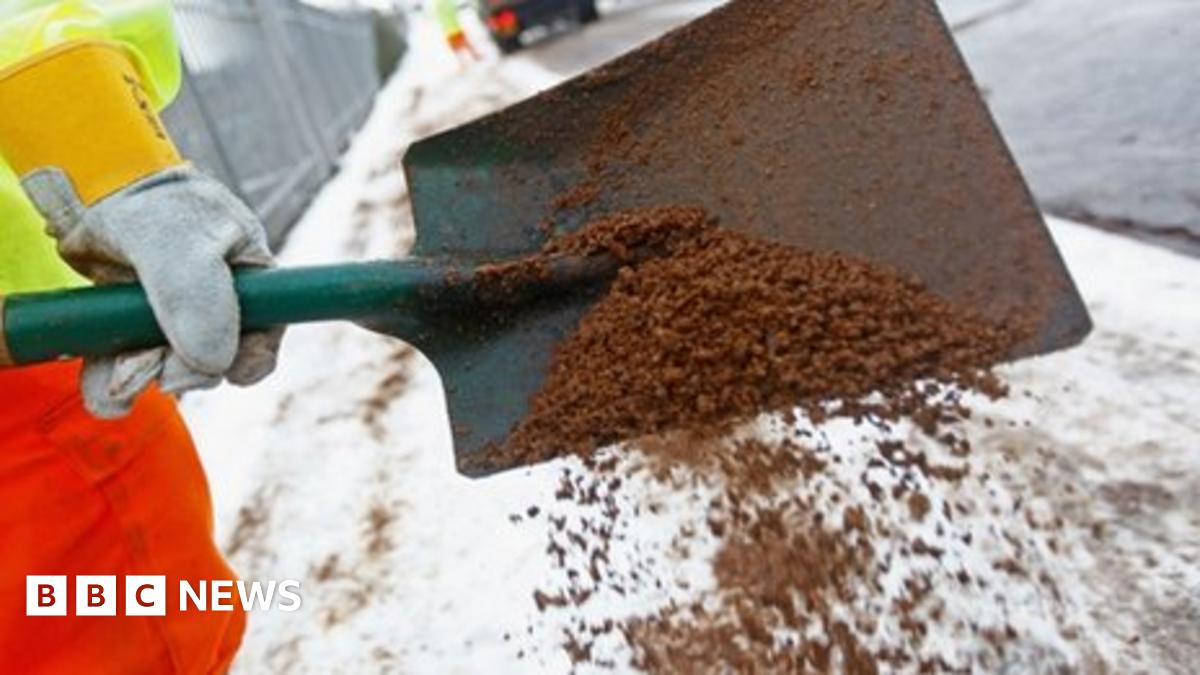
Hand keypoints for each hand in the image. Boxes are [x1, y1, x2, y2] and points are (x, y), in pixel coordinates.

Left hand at [23, 166, 283, 416]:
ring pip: (164, 374)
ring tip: (117, 371)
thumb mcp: (178, 242)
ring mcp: (170, 320)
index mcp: (248, 281)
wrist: (90, 190)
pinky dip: (112, 386)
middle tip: (155, 361)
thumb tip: (213, 364)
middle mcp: (215, 306)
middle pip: (212, 364)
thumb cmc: (149, 207)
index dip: (246, 362)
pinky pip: (127, 375)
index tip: (218, 367)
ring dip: (140, 381)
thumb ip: (197, 298)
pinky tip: (102, 381)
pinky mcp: (129, 330)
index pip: (264, 339)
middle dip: (182, 371)